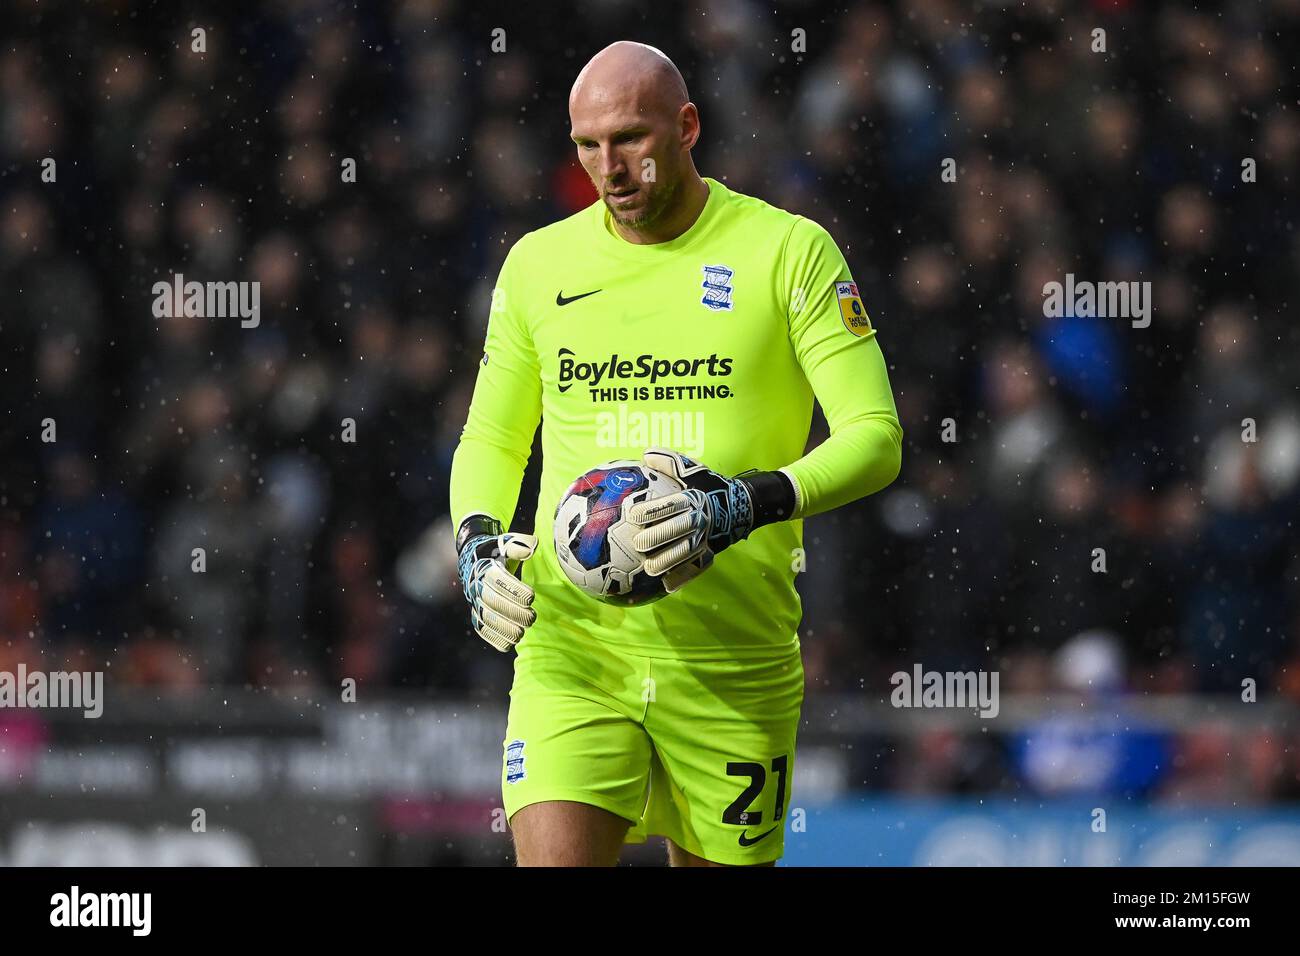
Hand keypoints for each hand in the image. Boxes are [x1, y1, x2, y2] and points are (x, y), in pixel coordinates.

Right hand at [456, 516, 538, 651]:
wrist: (473, 559)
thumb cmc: (496, 552)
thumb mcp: (506, 543)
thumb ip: (519, 545)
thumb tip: (531, 547)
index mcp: (485, 569)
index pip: (497, 581)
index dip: (514, 590)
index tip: (531, 596)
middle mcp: (477, 587)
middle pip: (492, 603)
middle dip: (513, 612)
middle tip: (531, 617)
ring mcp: (475, 603)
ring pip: (487, 619)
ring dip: (504, 629)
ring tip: (522, 632)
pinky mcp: (476, 615)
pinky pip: (483, 630)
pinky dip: (495, 638)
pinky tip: (509, 643)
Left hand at [626, 449, 756, 592]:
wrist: (741, 505)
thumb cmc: (709, 485)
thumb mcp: (692, 470)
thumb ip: (668, 461)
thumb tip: (644, 454)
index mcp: (692, 500)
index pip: (670, 505)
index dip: (651, 510)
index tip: (632, 515)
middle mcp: (699, 520)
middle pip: (676, 531)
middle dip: (656, 538)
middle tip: (638, 543)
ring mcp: (706, 538)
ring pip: (684, 552)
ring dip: (666, 561)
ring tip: (649, 568)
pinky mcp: (711, 552)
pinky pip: (696, 568)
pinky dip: (682, 577)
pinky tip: (666, 585)